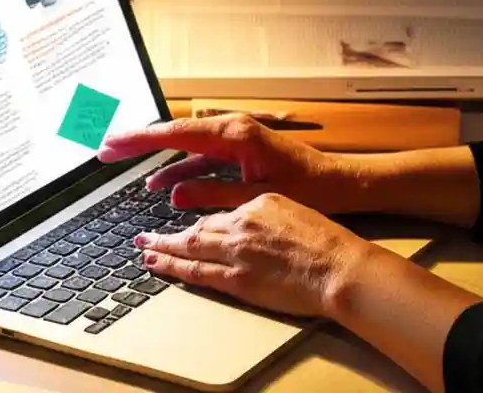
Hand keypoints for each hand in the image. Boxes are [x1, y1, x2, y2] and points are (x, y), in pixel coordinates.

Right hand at [98, 114, 354, 211]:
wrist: (340, 183)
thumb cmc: (307, 187)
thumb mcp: (255, 195)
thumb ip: (211, 192)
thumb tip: (173, 193)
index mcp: (233, 135)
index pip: (173, 134)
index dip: (138, 141)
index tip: (111, 146)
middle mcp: (230, 129)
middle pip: (173, 133)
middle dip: (138, 143)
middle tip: (105, 150)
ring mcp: (234, 138)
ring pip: (185, 146)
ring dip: (159, 160)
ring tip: (128, 171)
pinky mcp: (239, 149)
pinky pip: (201, 156)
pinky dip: (182, 169)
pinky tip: (165, 186)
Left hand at [135, 192, 371, 317]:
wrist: (338, 267)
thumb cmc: (327, 243)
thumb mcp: (295, 210)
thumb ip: (268, 213)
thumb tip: (251, 220)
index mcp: (257, 203)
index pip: (220, 213)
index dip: (200, 221)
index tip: (189, 227)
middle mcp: (241, 223)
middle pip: (197, 227)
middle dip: (169, 233)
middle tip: (146, 236)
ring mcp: (236, 251)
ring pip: (190, 247)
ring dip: (163, 248)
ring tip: (144, 249)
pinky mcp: (237, 278)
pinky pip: (197, 272)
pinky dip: (174, 267)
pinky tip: (157, 266)